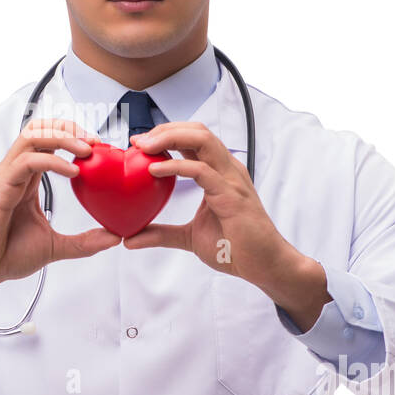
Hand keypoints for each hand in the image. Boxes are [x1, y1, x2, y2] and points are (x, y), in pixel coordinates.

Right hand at [0, 118, 122, 301]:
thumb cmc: (5, 256)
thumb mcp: (55, 246)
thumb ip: (84, 242)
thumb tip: (114, 238)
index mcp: (25, 180)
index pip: (47, 142)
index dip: (74, 137)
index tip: (100, 148)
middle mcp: (14, 173)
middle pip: (39, 130)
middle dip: (69, 128)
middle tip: (95, 142)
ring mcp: (5, 178)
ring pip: (32, 137)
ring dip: (63, 137)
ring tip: (87, 149)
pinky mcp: (0, 189)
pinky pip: (27, 162)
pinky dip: (53, 161)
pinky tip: (73, 172)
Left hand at [122, 121, 307, 292]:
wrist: (264, 265)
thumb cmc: (235, 248)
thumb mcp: (188, 238)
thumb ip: (161, 234)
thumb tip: (130, 239)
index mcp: (219, 173)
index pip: (193, 139)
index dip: (166, 134)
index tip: (139, 142)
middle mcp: (227, 169)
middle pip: (197, 131)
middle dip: (165, 129)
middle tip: (138, 140)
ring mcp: (231, 179)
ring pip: (203, 140)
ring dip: (170, 137)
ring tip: (144, 146)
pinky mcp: (231, 195)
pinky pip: (202, 170)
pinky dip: (176, 165)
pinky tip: (155, 170)